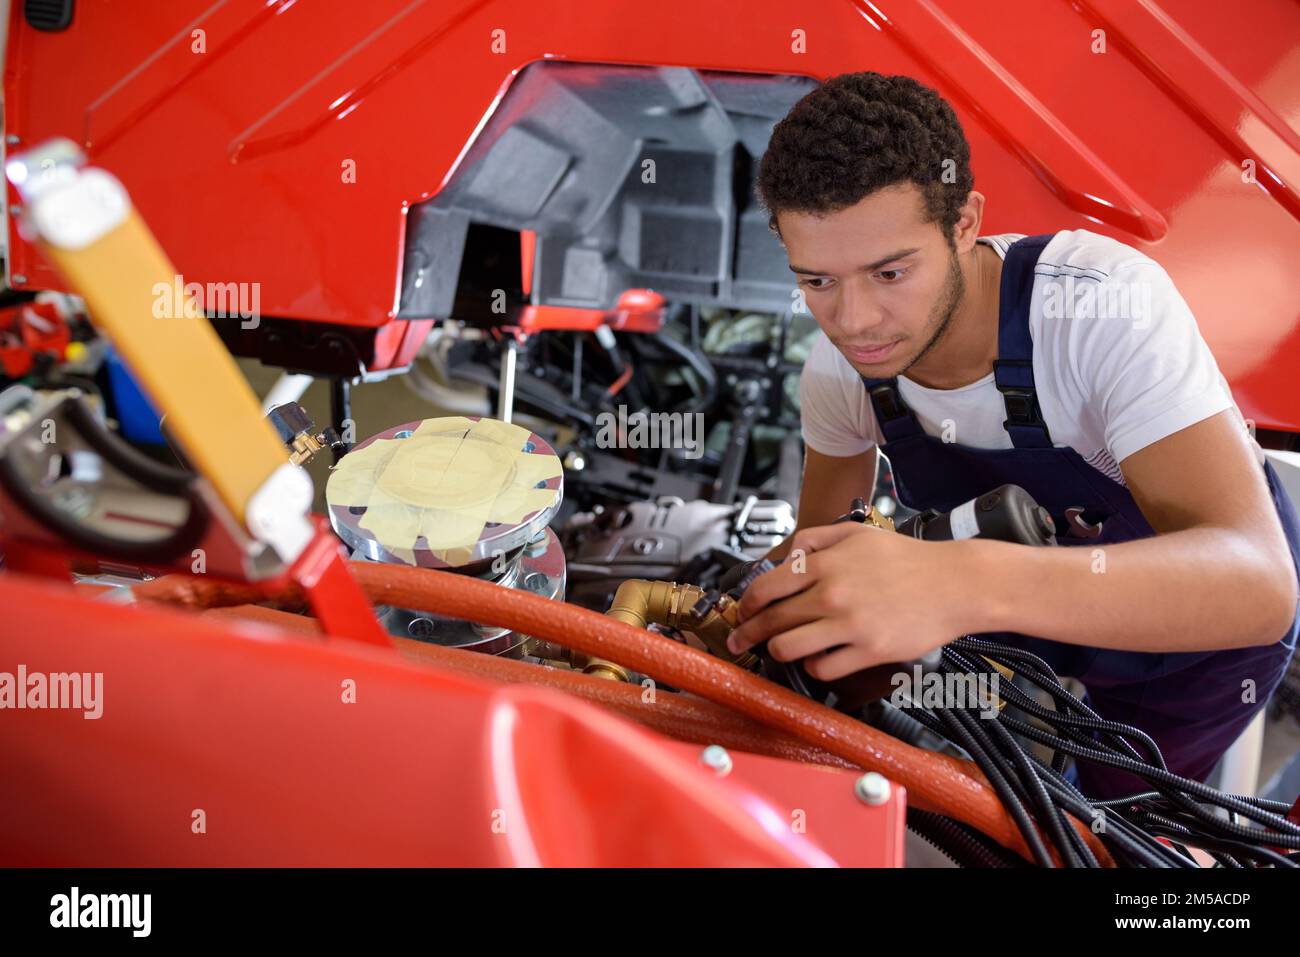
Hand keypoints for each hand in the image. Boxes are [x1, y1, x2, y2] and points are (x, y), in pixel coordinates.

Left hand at [726, 522, 979, 680]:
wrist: (956, 584)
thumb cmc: (908, 559)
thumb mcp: (857, 533)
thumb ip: (815, 538)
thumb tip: (784, 554)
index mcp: (826, 564)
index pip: (767, 586)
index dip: (747, 603)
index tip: (742, 611)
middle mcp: (832, 594)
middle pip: (772, 620)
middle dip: (747, 633)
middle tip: (739, 641)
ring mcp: (850, 625)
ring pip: (788, 648)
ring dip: (778, 651)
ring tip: (780, 649)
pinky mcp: (869, 651)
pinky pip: (823, 668)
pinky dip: (814, 666)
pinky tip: (819, 658)